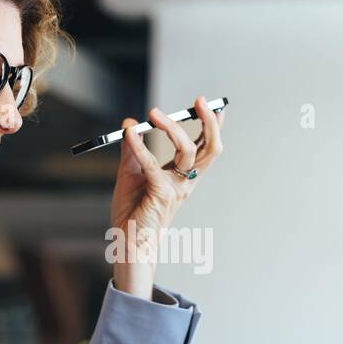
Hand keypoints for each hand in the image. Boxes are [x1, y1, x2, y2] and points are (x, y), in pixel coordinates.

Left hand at [108, 96, 225, 297]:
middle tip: (200, 101)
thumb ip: (133, 149)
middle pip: (209, 148)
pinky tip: (130, 133)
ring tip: (154, 112)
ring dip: (173, 128)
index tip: (214, 107)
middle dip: (208, 122)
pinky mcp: (161, 194)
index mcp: (183, 177)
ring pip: (189, 152)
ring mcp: (176, 189)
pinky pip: (153, 164)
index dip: (213, 127)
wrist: (128, 242)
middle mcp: (185, 182)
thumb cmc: (133, 212)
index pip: (206, 148)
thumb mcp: (131, 174)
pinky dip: (140, 146)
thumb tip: (131, 124)